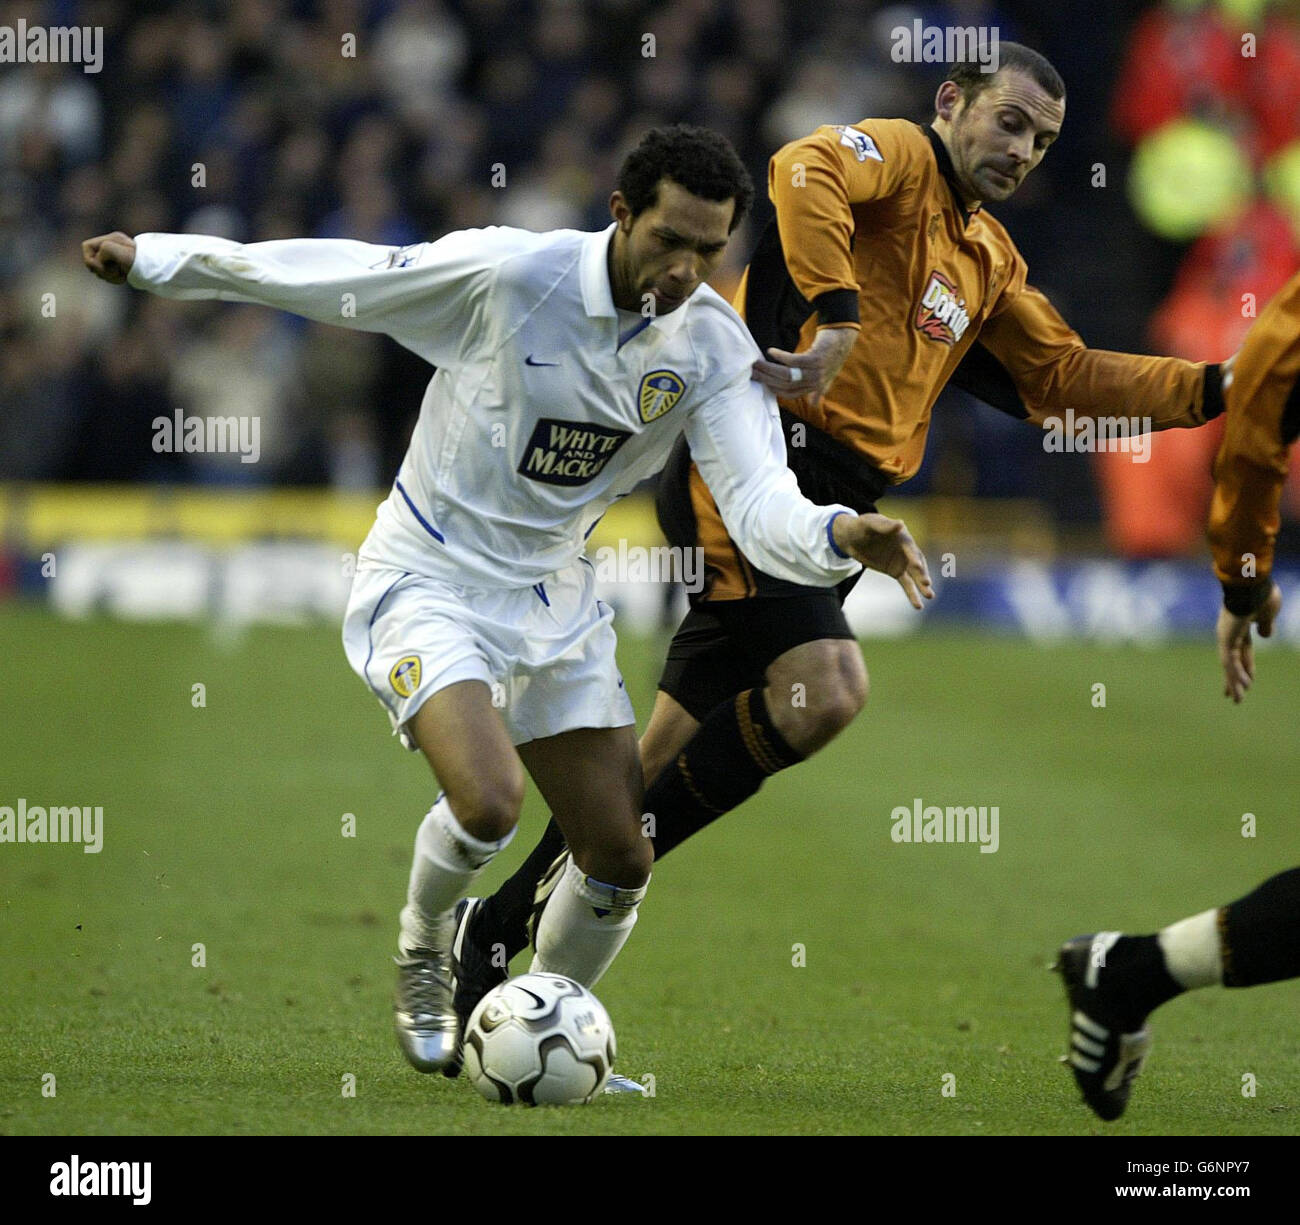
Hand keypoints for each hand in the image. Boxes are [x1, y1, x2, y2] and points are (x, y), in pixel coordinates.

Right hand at [82, 232, 136, 283]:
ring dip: (108, 276)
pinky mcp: (120, 265)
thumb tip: (99, 259)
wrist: (159, 271)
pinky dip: (113, 278)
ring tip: (122, 276)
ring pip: (99, 269)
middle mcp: (112, 245)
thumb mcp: (121, 253)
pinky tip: (123, 278)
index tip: (103, 267)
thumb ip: (105, 250)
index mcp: (112, 239)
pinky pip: (108, 274)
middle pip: (92, 259)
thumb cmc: (141, 262)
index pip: (86, 247)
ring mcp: (115, 256)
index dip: (90, 259)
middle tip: (116, 273)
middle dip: (100, 270)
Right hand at [751, 325, 856, 407]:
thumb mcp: (828, 376)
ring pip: (786, 375)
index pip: (789, 394)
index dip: (773, 389)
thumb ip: (819, 390)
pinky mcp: (815, 358)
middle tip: (752, 371)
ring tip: (758, 362)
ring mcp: (815, 371)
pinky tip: (771, 351)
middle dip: (766, 378)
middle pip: (785, 385)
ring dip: (769, 368)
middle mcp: (814, 382)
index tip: (760, 382)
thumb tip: (814, 404)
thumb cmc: (832, 355)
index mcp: (814, 388)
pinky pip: (792, 361)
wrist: (844, 338)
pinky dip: (780, 356)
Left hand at [832, 512, 933, 609]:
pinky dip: (912, 594)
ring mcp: (902, 561)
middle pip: (916, 563)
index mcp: (903, 537)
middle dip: (922, 574)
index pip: (910, 548)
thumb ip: (885, 526)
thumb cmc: (861, 526)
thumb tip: (900, 524)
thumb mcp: (869, 524)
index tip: (917, 567)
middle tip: (927, 584)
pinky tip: (919, 606)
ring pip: (915, 576)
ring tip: (930, 596)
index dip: (914, 557)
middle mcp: (906, 550)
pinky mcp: (896, 571)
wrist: (852, 538)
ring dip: (922, 586)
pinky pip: (907, 584)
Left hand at [1217, 582, 1281, 702]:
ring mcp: (1226, 637)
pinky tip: (1242, 687)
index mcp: (1241, 628)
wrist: (1251, 584)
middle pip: (1232, 663)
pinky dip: (1235, 674)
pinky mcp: (1225, 639)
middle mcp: (1230, 634)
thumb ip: (1266, 625)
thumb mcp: (1268, 613)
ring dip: (1234, 683)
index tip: (1248, 682)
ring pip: (1229, 665)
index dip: (1245, 668)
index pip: (1243, 653)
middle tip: (1231, 696)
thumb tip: (1265, 636)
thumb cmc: (1261, 593)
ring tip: (1236, 700)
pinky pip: (1230, 661)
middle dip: (1233, 680)